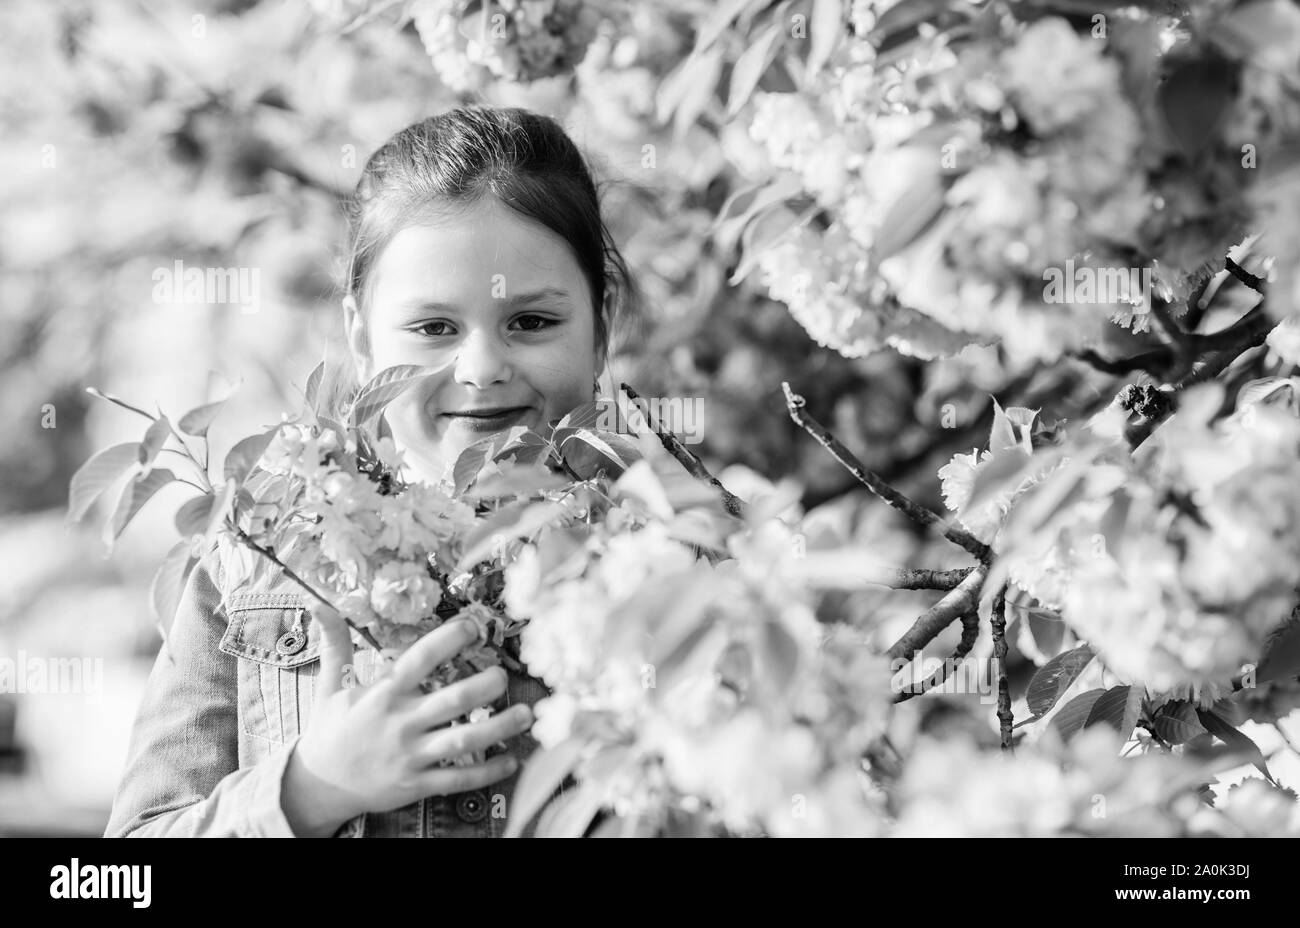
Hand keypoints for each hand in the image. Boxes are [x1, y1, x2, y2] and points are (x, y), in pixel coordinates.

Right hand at [280, 607, 533, 837]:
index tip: (472, 624)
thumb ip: (334, 644)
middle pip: (451, 701)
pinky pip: (458, 778)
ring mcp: (411, 756)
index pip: (420, 660)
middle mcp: (401, 723)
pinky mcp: (417, 784)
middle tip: (505, 675)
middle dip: (483, 687)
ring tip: (525, 714)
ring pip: (463, 740)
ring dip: (499, 728)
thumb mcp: (329, 685)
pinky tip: (511, 760)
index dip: (447, 640)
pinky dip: (487, 771)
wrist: (317, 787)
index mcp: (384, 694)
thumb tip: (319, 604)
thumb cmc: (329, 730)